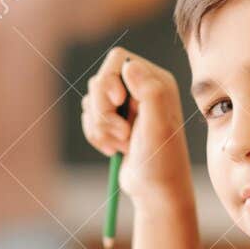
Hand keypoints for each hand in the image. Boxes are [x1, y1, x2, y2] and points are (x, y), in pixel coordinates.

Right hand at [81, 47, 192, 210]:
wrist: (155, 189)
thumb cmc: (161, 159)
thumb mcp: (158, 126)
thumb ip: (149, 92)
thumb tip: (129, 64)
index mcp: (156, 81)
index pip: (118, 59)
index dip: (110, 80)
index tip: (118, 102)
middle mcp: (140, 88)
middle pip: (99, 80)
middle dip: (103, 110)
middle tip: (123, 133)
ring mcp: (125, 106)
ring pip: (90, 101)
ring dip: (101, 127)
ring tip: (123, 145)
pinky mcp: (112, 121)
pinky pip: (88, 118)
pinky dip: (96, 136)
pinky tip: (115, 150)